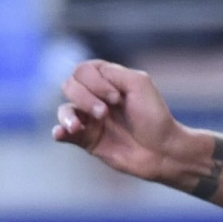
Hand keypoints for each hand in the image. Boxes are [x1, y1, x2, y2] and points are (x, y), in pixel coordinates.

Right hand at [52, 59, 192, 183]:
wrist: (163, 151)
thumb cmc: (155, 116)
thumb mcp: (138, 83)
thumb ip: (111, 72)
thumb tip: (86, 79)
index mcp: (107, 81)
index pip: (82, 71)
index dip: (95, 82)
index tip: (117, 98)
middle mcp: (95, 98)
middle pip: (69, 86)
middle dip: (85, 98)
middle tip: (106, 113)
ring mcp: (90, 119)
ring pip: (65, 109)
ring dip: (70, 115)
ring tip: (80, 126)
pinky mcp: (87, 140)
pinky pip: (63, 133)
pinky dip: (59, 131)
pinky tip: (60, 133)